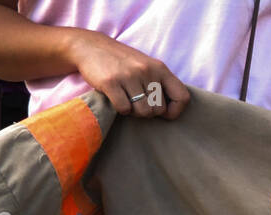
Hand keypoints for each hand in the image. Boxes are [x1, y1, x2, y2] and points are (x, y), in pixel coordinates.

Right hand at [65, 28, 189, 118]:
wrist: (89, 46)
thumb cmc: (123, 62)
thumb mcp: (147, 66)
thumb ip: (161, 84)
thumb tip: (172, 113)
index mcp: (160, 68)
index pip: (182, 97)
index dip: (175, 111)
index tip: (164, 112)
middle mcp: (146, 70)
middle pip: (159, 110)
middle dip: (148, 111)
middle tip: (136, 101)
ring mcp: (128, 76)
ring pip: (143, 112)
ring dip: (134, 112)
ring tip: (127, 100)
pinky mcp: (111, 82)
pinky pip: (124, 109)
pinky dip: (121, 109)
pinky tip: (116, 98)